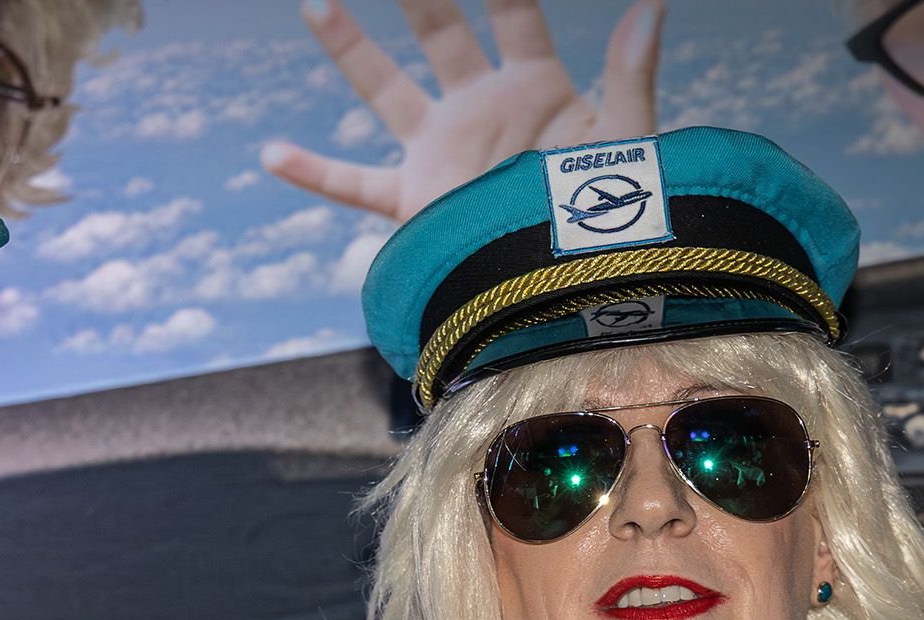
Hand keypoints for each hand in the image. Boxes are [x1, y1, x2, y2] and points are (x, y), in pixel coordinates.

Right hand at [263, 0, 662, 223]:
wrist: (573, 288)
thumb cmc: (612, 218)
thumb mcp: (629, 139)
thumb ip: (632, 72)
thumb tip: (650, 3)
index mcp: (535, 87)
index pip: (514, 11)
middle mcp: (481, 109)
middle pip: (440, 32)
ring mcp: (443, 152)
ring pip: (385, 88)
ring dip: (351, 47)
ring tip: (316, 3)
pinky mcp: (418, 201)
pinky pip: (355, 186)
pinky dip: (313, 172)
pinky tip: (272, 153)